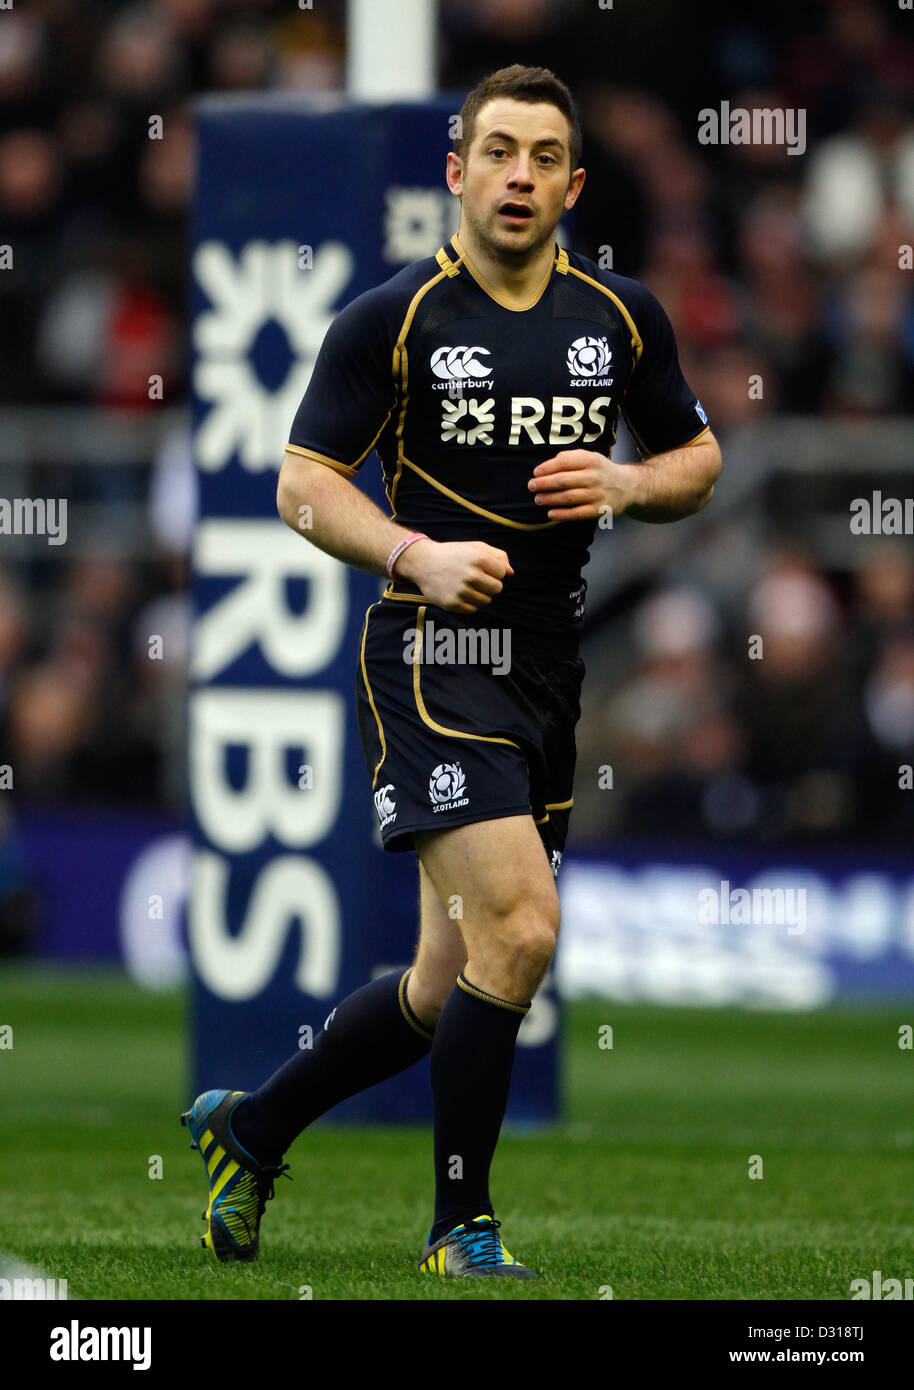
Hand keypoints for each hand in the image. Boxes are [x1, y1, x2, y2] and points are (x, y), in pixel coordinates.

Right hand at [395, 538, 512, 614]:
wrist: (423, 562)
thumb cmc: (454, 554)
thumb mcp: (475, 547)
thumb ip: (498, 556)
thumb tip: (511, 573)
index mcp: (478, 558)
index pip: (502, 573)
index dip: (494, 571)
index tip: (483, 568)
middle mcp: (471, 575)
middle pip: (497, 588)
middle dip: (490, 584)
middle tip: (475, 578)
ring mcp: (461, 591)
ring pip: (486, 600)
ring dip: (480, 594)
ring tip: (466, 585)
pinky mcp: (452, 604)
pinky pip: (473, 609)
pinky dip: (469, 603)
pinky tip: (459, 593)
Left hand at [527, 449, 640, 522]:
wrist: (628, 486)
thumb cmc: (602, 471)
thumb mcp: (591, 457)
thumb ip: (571, 457)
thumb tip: (550, 463)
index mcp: (591, 461)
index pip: (564, 462)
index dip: (547, 468)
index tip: (536, 472)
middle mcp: (595, 477)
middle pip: (563, 480)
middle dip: (544, 484)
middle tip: (531, 486)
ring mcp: (597, 494)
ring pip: (568, 497)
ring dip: (549, 499)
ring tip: (538, 499)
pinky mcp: (598, 510)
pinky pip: (577, 513)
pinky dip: (562, 514)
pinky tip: (550, 513)